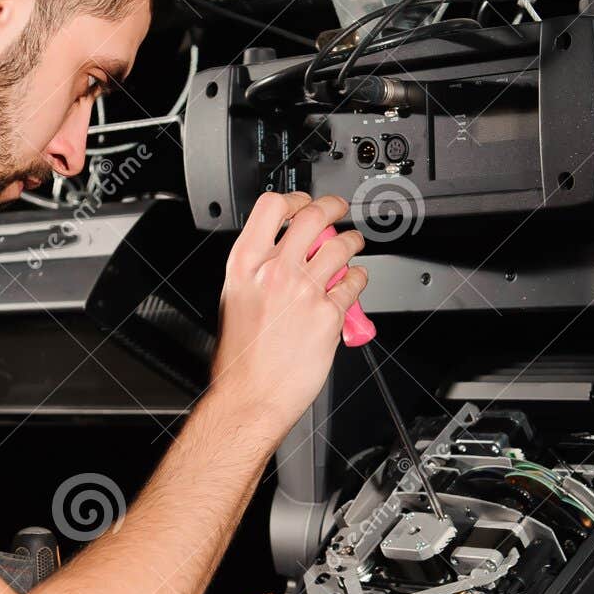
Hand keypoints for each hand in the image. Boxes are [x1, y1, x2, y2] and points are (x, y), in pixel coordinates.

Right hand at [209, 193, 366, 439]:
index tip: (303, 202)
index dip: (294, 198)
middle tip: (339, 209)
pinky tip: (356, 279)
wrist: (251, 395)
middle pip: (314, 216)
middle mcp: (276, 271)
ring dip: (351, 241)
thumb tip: (280, 253)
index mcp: (246, 264)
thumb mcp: (234, 299)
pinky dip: (359, 277)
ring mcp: (305, 290)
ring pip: (341, 246)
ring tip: (352, 244)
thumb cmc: (240, 358)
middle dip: (333, 206)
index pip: (272, 206)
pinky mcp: (329, 313)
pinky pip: (354, 283)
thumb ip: (258, 270)